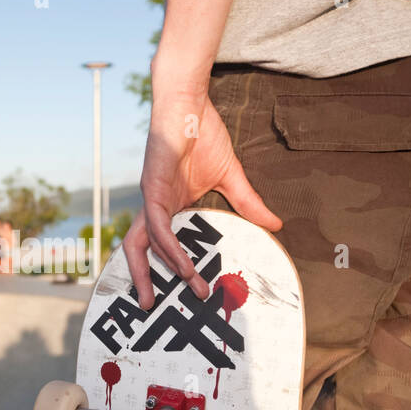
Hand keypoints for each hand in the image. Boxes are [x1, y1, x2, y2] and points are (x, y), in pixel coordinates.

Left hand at [123, 90, 280, 309]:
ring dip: (167, 269)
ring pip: (146, 243)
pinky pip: (157, 225)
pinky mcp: (152, 186)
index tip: (182, 291)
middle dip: (141, 279)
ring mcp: (150, 197)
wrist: (188, 102)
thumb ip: (248, 203)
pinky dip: (169, 247)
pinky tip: (183, 265)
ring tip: (189, 288)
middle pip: (136, 249)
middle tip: (150, 307)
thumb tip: (275, 225)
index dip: (164, 268)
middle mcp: (153, 206)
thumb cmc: (203, 134)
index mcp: (167, 205)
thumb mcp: (229, 176)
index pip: (158, 244)